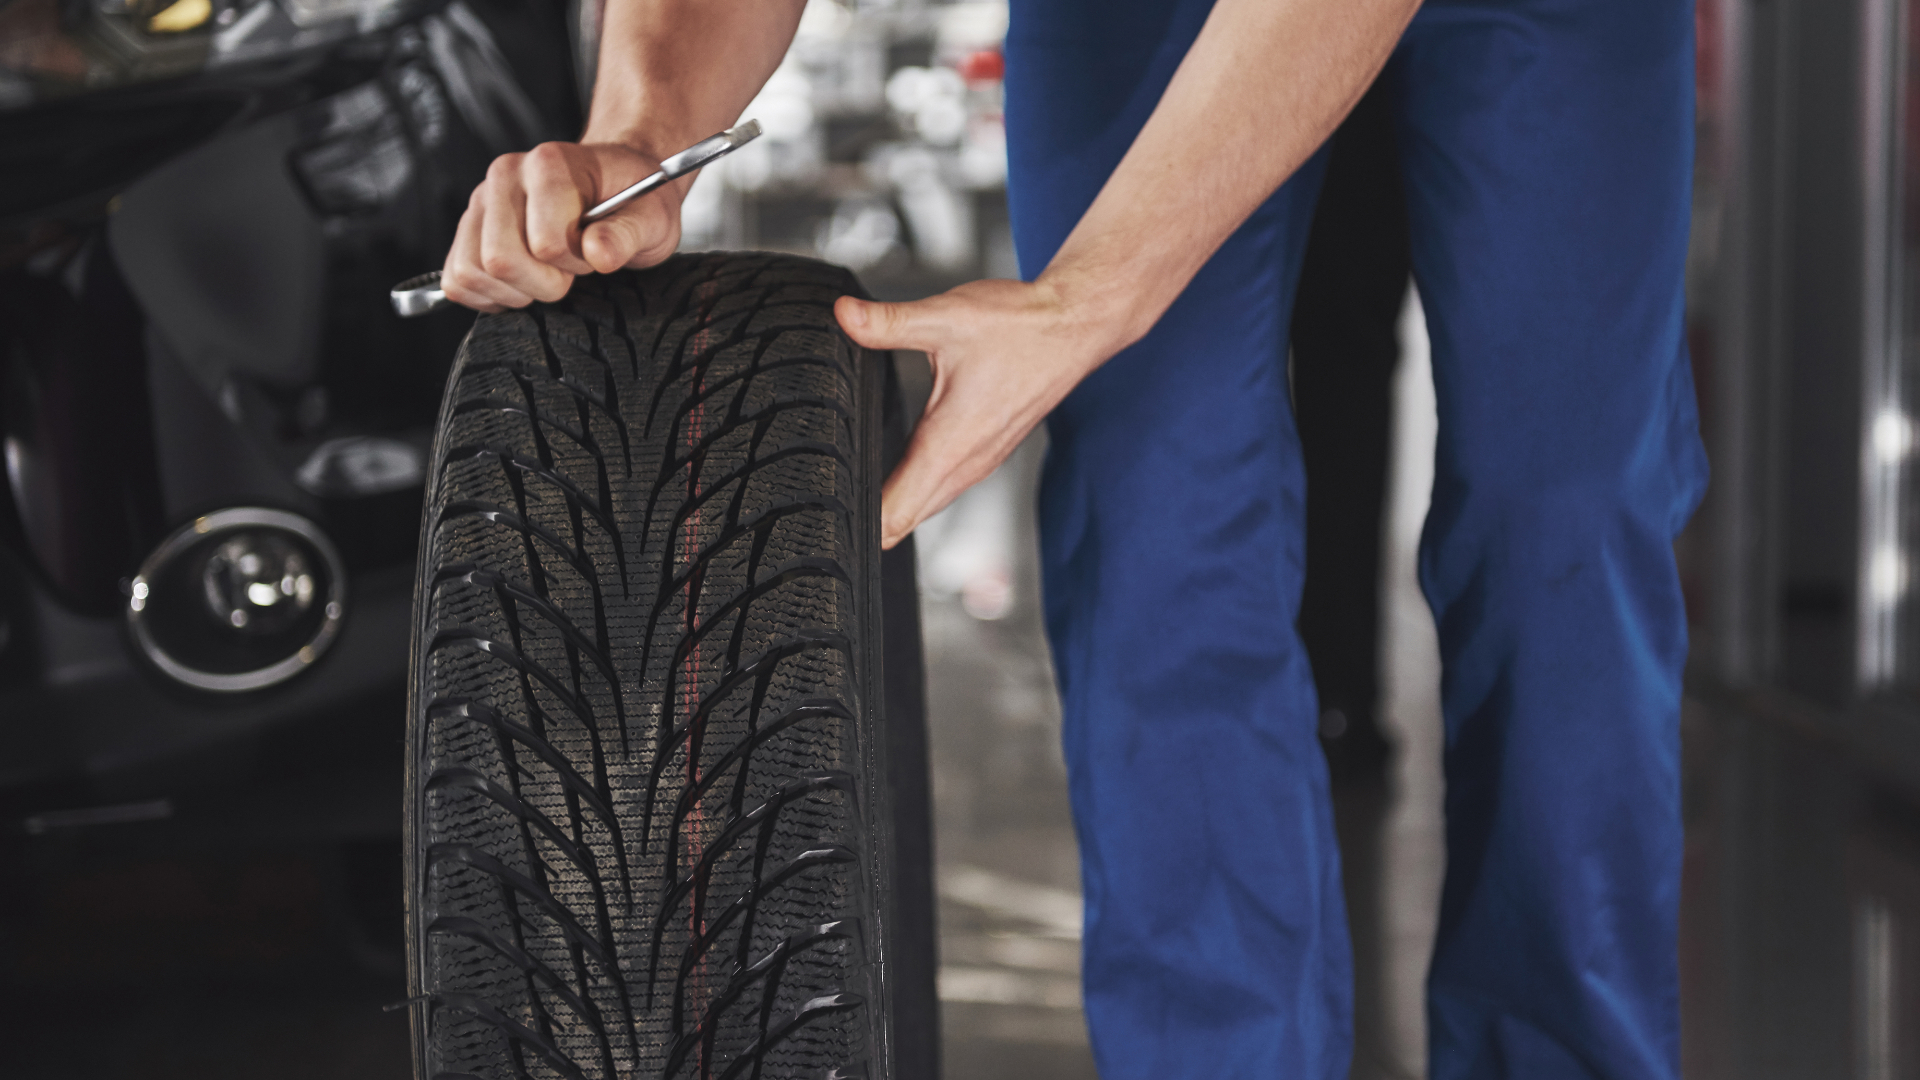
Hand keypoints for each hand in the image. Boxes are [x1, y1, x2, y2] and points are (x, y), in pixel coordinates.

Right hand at [440, 141, 685, 312]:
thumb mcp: (652, 218)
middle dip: (543, 283)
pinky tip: (523, 283)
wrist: (615, 184)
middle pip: (499, 259)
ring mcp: (480, 202)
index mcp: (549, 163)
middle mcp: (505, 176)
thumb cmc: (633, 200)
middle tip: (570, 270)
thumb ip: (628, 234)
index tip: (593, 252)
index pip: (546, 243)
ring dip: (515, 291)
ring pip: (471, 271)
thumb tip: (597, 252)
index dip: (575, 263)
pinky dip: (489, 295)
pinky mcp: (467, 229)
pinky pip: (456, 280)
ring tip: (547, 272)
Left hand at [835, 279, 1122, 548]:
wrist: (1075, 325)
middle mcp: (968, 462)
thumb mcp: (945, 318)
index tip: (830, 525)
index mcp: (950, 444)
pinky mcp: (989, 449)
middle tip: (827, 522)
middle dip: (869, 527)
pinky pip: (947, 487)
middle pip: (908, 520)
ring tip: (854, 509)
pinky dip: (920, 495)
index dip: (860, 525)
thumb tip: (844, 314)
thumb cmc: (1020, 326)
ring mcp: (982, 459)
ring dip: (896, 513)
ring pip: (929, 505)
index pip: (896, 513)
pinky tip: (902, 481)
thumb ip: (889, 322)